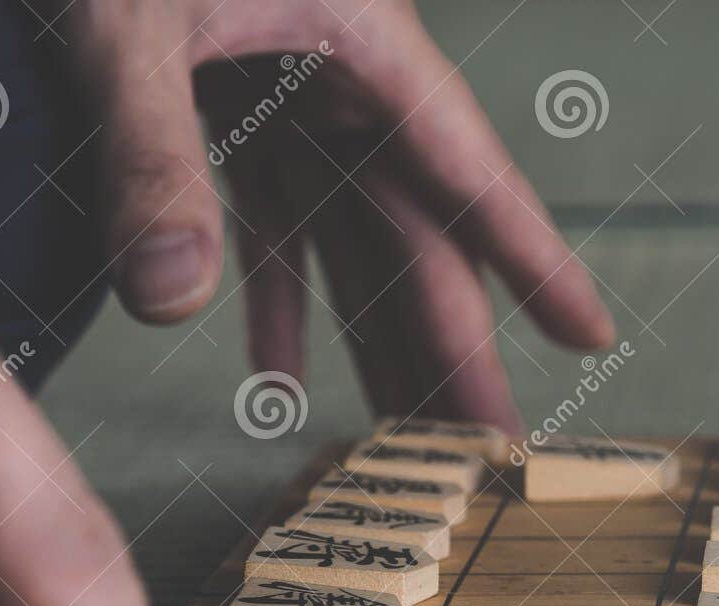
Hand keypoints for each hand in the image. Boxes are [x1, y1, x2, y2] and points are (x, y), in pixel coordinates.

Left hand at [59, 0, 614, 432]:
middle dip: (454, 349)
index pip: (470, 172)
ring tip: (410, 442)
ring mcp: (293, 102)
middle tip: (488, 449)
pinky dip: (277, 301)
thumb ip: (150, 156)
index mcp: (365, 42)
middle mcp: (346, 84)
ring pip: (357, 247)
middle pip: (420, 237)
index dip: (535, 260)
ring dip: (377, 344)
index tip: (589, 335)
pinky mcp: (234, 114)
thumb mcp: (129, 21)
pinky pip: (274, 227)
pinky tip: (282, 379)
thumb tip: (170, 302)